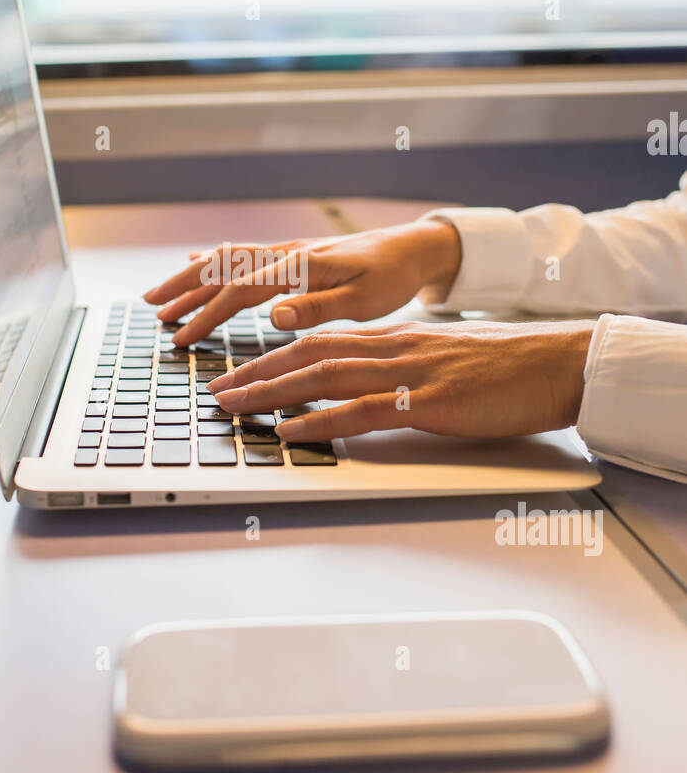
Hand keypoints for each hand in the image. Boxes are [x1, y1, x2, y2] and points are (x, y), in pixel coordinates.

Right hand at [142, 220, 461, 345]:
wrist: (412, 248)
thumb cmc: (391, 278)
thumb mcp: (364, 301)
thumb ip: (317, 308)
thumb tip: (273, 315)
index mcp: (299, 268)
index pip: (239, 292)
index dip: (206, 316)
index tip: (181, 339)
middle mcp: (286, 254)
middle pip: (221, 269)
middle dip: (183, 290)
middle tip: (152, 312)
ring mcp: (286, 252)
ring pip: (226, 260)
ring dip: (191, 277)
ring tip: (160, 294)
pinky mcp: (291, 254)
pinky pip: (242, 254)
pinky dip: (213, 260)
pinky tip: (196, 262)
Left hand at [207, 320, 595, 441]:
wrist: (552, 364)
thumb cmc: (501, 369)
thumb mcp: (438, 361)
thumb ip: (399, 369)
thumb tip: (365, 389)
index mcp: (393, 339)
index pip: (319, 342)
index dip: (273, 356)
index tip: (240, 372)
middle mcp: (391, 349)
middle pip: (308, 354)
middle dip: (257, 372)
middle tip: (219, 391)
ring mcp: (406, 373)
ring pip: (323, 376)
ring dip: (272, 393)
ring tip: (235, 407)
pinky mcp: (425, 402)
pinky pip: (360, 411)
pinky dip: (319, 422)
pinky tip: (291, 433)